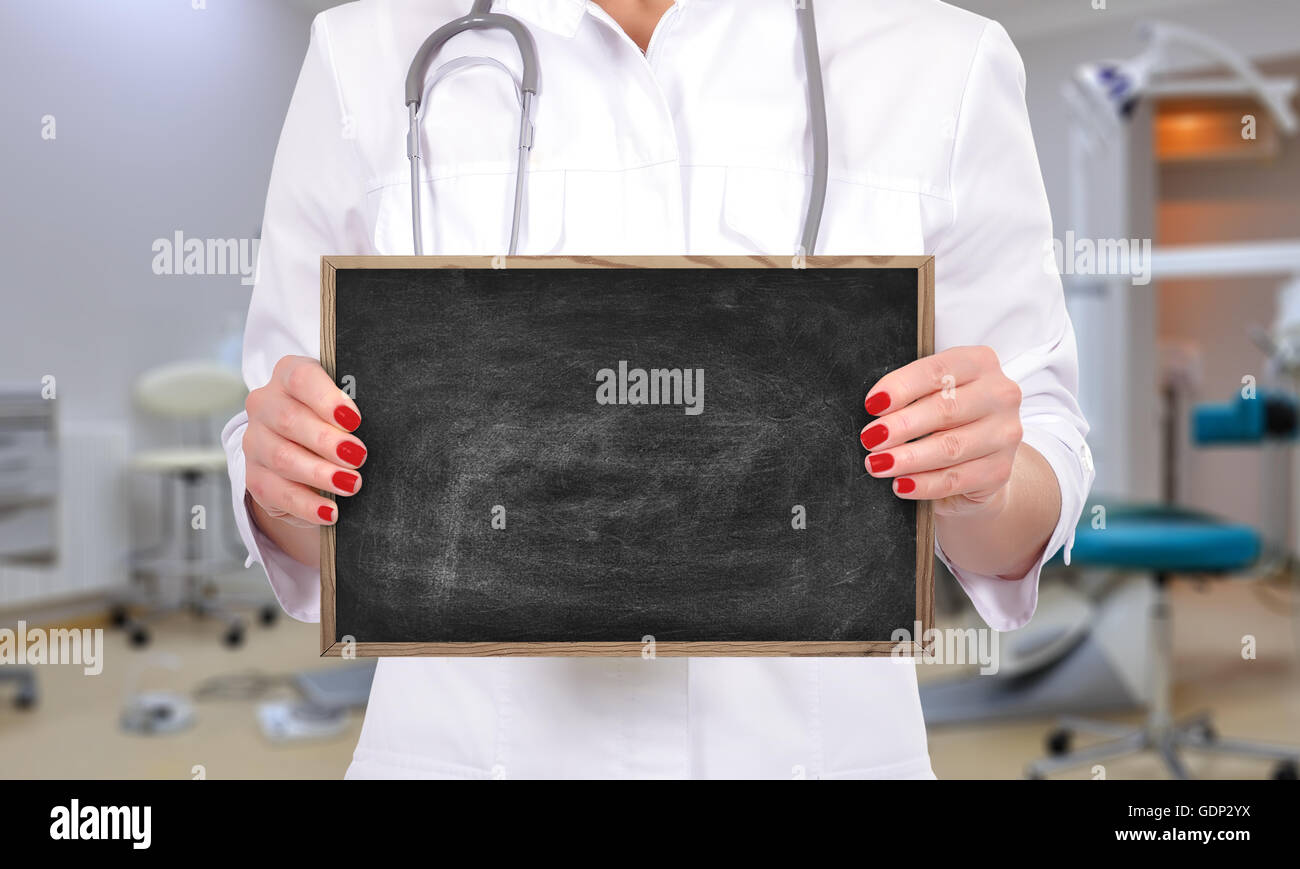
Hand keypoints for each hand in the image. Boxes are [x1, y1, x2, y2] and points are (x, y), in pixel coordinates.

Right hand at [243, 355, 365, 527]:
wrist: (306, 448)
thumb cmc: (335, 420)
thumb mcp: (344, 408)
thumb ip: (353, 412)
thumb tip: (386, 427)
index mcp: (288, 374)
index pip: (301, 379)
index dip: (327, 399)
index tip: (355, 420)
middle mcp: (265, 404)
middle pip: (290, 420)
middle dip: (327, 441)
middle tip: (359, 456)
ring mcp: (255, 441)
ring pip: (283, 457)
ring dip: (320, 473)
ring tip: (352, 484)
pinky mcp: (254, 476)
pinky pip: (278, 493)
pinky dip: (307, 505)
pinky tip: (330, 512)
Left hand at [859, 346, 1022, 516]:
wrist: (978, 459)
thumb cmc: (946, 419)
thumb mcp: (929, 394)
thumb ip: (910, 394)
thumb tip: (875, 408)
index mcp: (979, 363)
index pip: (936, 371)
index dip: (901, 388)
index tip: (872, 405)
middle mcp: (999, 395)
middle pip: (944, 409)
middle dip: (901, 426)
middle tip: (870, 438)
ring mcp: (1005, 433)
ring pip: (950, 447)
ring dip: (908, 458)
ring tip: (878, 464)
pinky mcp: (1000, 470)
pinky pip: (955, 479)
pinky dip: (923, 484)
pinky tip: (901, 485)